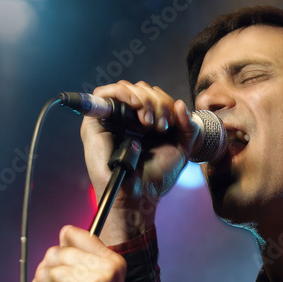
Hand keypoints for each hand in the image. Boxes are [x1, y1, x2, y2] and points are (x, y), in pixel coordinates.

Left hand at [28, 224, 128, 281]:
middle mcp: (106, 268)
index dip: (59, 252)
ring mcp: (93, 281)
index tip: (60, 274)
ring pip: (46, 273)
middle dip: (44, 278)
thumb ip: (83, 262)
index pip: (73, 234)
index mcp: (113, 262)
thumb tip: (62, 235)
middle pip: (54, 253)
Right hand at [82, 81, 198, 243]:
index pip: (154, 95)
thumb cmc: (156, 176)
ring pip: (126, 88)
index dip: (165, 102)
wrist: (138, 194)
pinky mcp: (95, 122)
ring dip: (144, 100)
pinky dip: (123, 93)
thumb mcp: (181, 148)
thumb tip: (179, 105)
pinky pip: (104, 93)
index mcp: (145, 122)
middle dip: (157, 102)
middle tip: (161, 126)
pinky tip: (136, 106)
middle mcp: (127, 118)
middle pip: (141, 89)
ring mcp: (111, 119)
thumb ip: (188, 127)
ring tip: (150, 122)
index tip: (171, 124)